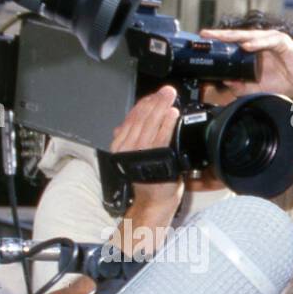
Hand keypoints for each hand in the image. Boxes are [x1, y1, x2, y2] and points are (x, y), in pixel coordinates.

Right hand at [110, 86, 183, 215]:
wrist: (153, 202)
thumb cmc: (149, 181)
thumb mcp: (136, 156)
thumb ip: (131, 139)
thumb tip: (128, 122)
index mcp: (120, 144)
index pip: (131, 117)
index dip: (144, 103)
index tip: (155, 95)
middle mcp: (126, 146)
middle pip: (140, 117)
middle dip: (155, 101)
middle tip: (167, 91)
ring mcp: (139, 152)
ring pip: (150, 124)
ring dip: (161, 108)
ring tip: (170, 97)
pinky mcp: (153, 158)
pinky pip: (161, 137)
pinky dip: (166, 124)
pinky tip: (172, 114)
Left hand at [199, 28, 292, 106]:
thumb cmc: (283, 82)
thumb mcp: (258, 86)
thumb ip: (243, 85)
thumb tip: (226, 82)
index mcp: (255, 49)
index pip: (234, 42)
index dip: (220, 41)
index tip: (205, 41)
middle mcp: (262, 41)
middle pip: (238, 35)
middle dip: (221, 35)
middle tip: (206, 34)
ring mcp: (272, 39)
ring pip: (251, 35)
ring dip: (235, 37)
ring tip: (222, 38)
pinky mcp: (283, 41)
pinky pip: (267, 41)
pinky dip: (257, 43)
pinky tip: (246, 46)